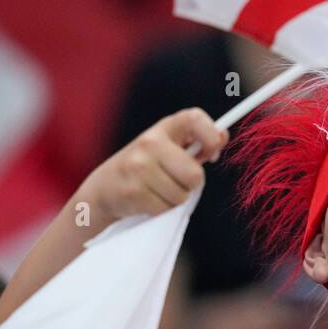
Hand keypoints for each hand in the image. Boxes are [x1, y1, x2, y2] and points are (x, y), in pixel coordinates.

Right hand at [76, 108, 227, 226]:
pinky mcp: (133, 191)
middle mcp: (150, 143)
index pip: (194, 119)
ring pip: (181, 195)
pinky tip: (148, 200)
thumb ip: (196, 144)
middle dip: (191, 184)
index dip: (210, 135)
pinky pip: (165, 209)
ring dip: (175, 199)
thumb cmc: (145, 167)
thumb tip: (223, 135)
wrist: (104, 188)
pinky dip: (162, 210)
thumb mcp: (168, 149)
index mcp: (163, 128)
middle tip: (177, 181)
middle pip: (194, 174)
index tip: (212, 152)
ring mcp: (139, 167)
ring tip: (159, 191)